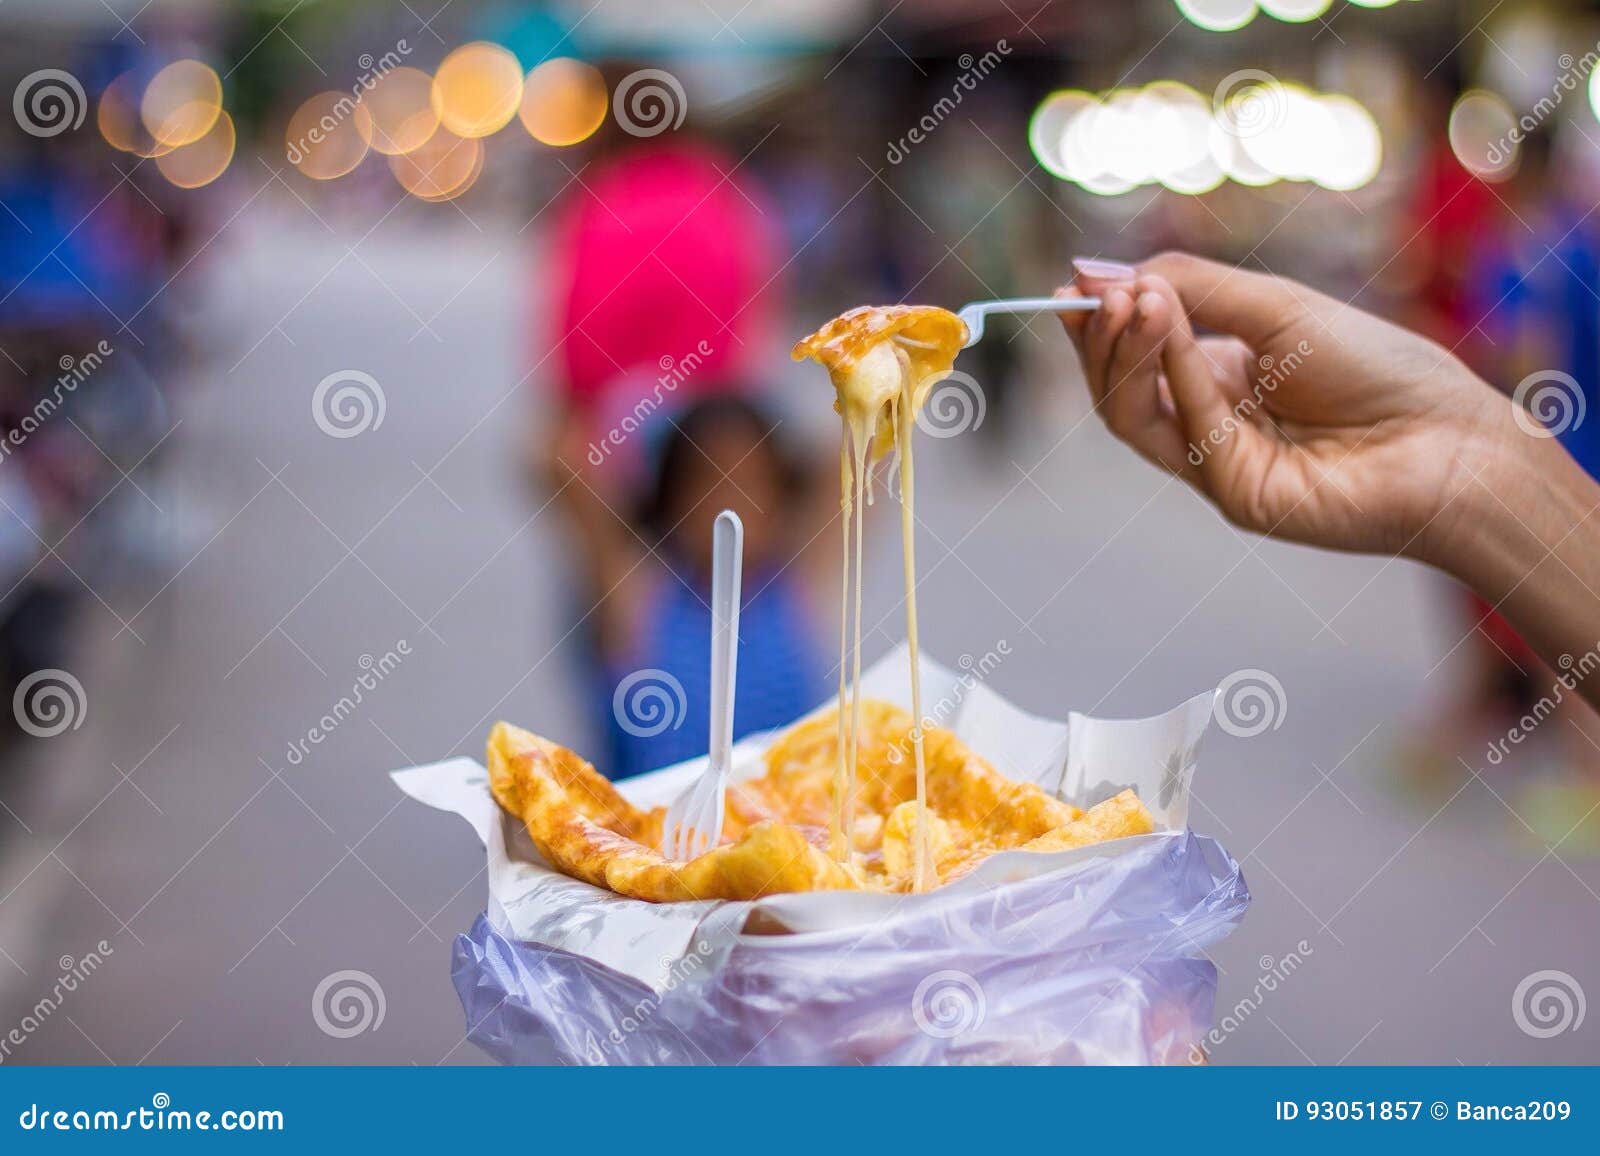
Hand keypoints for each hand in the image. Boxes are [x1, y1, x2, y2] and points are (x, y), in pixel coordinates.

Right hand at [1058, 252, 1512, 562]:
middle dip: (1102, 336)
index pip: (1134, 351)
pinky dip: (1172, 371)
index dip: (1098, 319)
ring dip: (1123, 354)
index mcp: (1218, 374)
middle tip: (1101, 292)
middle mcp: (1207, 420)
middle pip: (1119, 386)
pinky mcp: (1230, 494)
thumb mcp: (1274, 306)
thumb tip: (1090, 271)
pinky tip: (1171, 326)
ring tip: (1132, 301)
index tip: (1070, 283)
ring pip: (1130, 416)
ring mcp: (1214, 462)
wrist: (1448, 437)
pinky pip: (1182, 430)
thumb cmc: (1376, 367)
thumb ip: (1188, 287)